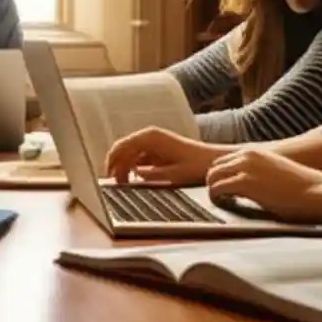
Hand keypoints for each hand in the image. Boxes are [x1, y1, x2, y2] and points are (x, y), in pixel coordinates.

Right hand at [105, 126, 222, 184]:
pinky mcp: (156, 149)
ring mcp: (152, 142)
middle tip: (115, 185)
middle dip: (117, 166)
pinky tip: (136, 179)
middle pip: (122, 150)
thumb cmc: (196, 166)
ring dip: (124, 168)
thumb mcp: (172, 174)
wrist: (213, 162)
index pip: (121, 147)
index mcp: (150, 137)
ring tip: (124, 184)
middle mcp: (148, 136)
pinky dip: (133, 167)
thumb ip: (150, 174)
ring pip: (128, 154)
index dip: (111, 162)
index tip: (108, 178)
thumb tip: (132, 175)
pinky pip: (138, 157)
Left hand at [205, 149, 321, 223]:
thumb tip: (247, 185)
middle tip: (220, 198)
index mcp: (254, 153)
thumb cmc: (302, 188)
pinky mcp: (246, 183)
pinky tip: (225, 206)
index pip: (223, 161)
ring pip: (212, 177)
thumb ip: (258, 173)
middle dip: (213, 182)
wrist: (320, 193)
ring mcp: (246, 168)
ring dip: (213, 191)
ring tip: (222, 203)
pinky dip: (217, 198)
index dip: (220, 176)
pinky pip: (217, 189)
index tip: (223, 189)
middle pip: (214, 167)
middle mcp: (247, 156)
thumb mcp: (275, 172)